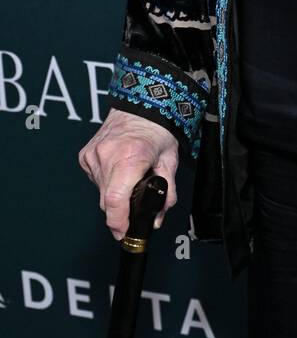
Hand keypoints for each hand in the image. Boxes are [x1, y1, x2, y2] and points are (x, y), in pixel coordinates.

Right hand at [78, 107, 179, 239]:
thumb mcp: (170, 161)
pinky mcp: (86, 155)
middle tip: (133, 206)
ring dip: (114, 193)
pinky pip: (95, 178)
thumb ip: (167, 193)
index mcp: (131, 157)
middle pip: (107, 200)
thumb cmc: (158, 130)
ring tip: (129, 177)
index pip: (115, 200)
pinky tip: (118, 169)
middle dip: (119, 210)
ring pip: (100, 191)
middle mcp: (108, 156)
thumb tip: (156, 218)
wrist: (141, 105)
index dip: (117, 222)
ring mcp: (94, 155)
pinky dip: (106, 180)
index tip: (122, 233)